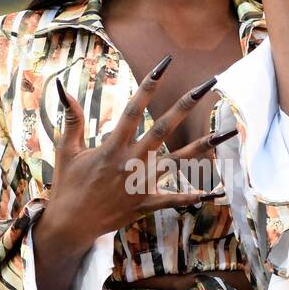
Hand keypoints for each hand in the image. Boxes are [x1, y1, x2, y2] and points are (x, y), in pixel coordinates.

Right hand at [40, 57, 234, 254]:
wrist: (70, 224)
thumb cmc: (68, 184)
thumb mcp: (67, 149)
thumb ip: (73, 118)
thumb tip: (62, 87)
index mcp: (112, 146)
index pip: (134, 109)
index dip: (149, 85)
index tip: (164, 65)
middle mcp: (131, 161)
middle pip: (164, 128)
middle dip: (185, 104)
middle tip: (206, 85)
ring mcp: (140, 183)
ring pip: (178, 161)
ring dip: (203, 146)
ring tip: (226, 133)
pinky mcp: (145, 204)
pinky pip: (174, 199)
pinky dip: (194, 196)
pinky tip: (216, 192)